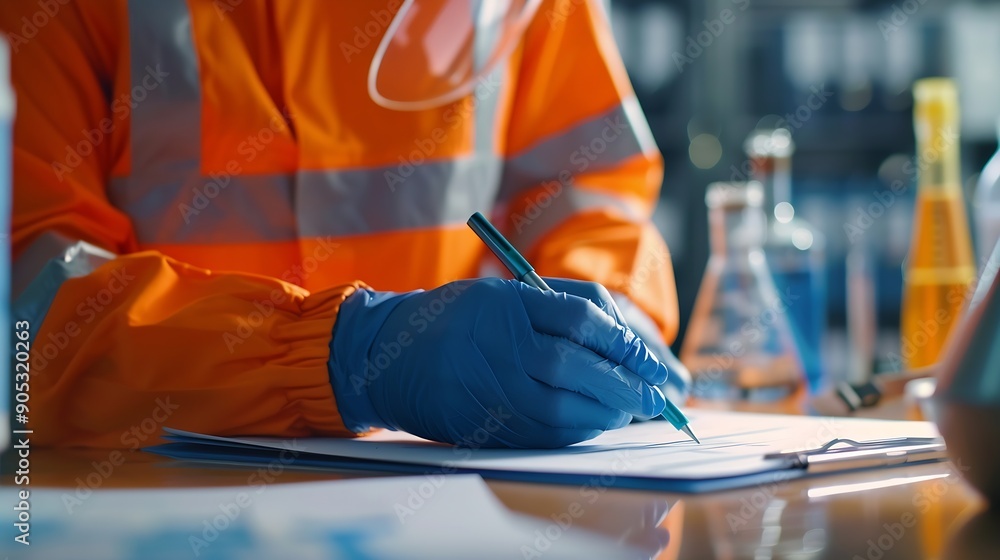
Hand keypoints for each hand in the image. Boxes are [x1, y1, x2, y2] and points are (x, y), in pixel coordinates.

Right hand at [329, 277, 669, 447]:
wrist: (390, 356)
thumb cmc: (457, 317)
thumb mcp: (505, 290)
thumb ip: (564, 302)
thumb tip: (627, 337)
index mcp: (505, 304)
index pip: (581, 320)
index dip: (626, 342)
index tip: (651, 358)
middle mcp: (497, 346)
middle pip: (577, 367)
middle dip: (626, 384)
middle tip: (654, 394)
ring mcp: (489, 387)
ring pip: (564, 408)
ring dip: (607, 412)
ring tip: (630, 409)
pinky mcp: (485, 422)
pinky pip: (545, 433)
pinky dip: (580, 430)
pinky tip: (596, 421)